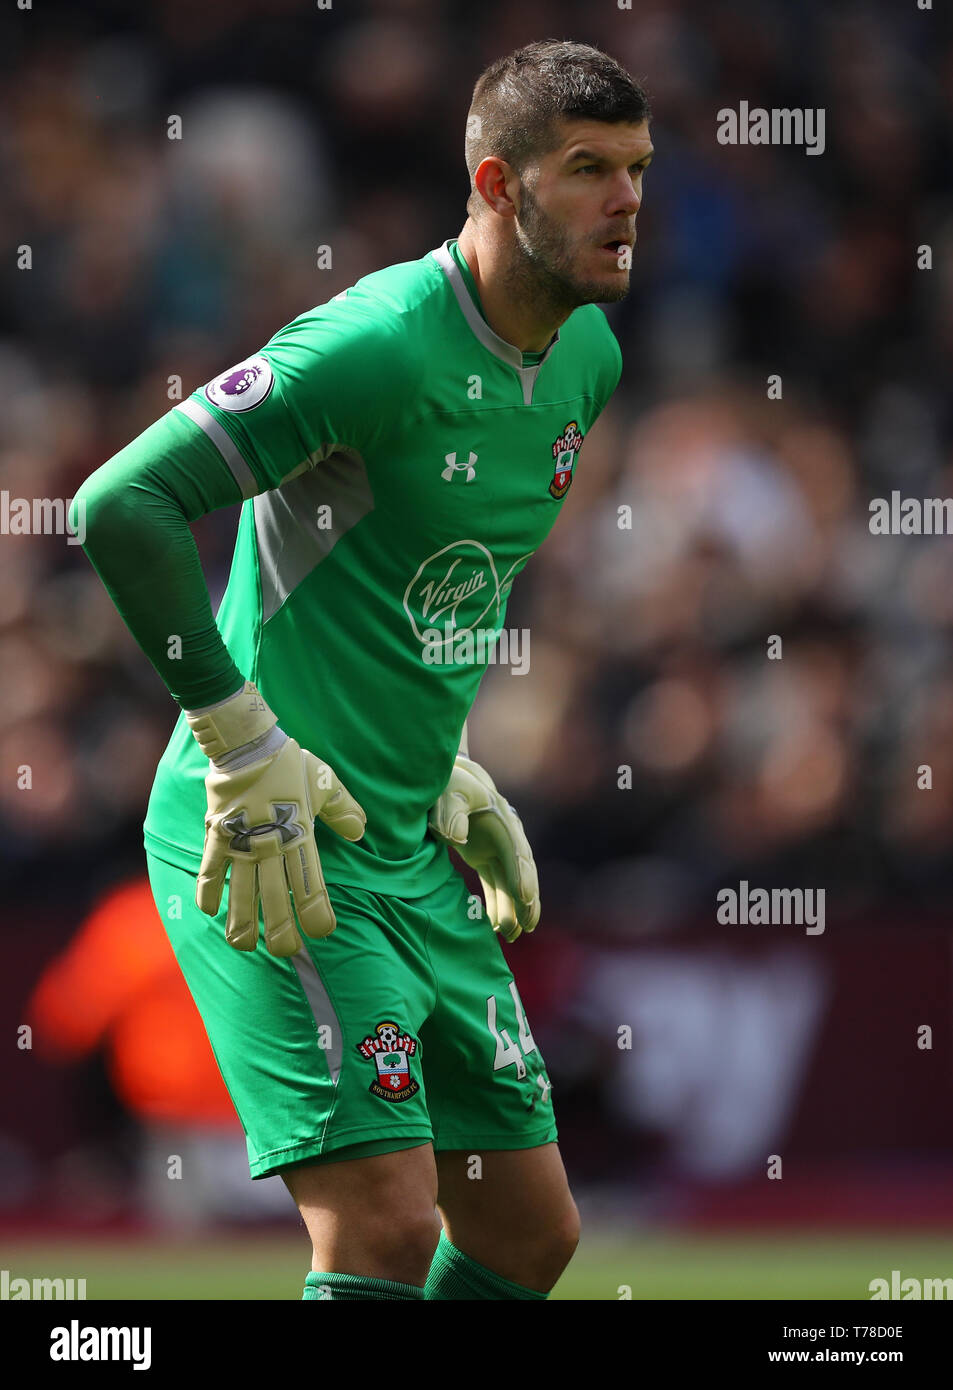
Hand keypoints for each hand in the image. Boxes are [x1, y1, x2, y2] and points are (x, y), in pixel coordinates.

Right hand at [186, 682, 365, 955]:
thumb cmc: (289, 763)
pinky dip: (210, 893)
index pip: (312, 886)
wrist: (247, 744)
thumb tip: (362, 832)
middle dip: (281, 931)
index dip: (317, 914)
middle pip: (277, 900)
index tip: (322, 931)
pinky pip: (212, 871)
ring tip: (245, 946)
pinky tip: (210, 913)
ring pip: (242, 894)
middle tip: (286, 952)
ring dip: (243, 923)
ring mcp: (242, 844)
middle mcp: (271, 847)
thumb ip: (344, 810)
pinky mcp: (217, 837)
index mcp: (300, 837)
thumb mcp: (325, 783)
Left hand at [428, 754, 539, 941]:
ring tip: (511, 936)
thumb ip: (450, 810)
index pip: (516, 851)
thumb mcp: (448, 791)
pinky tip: (496, 929)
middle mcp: (507, 838)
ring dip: (513, 910)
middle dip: (527, 900)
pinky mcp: (487, 859)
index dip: (521, 875)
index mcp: (502, 820)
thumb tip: (458, 836)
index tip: (525, 899)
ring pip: (511, 885)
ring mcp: (498, 850)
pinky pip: (497, 887)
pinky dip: (499, 907)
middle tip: (527, 926)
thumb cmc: (448, 784)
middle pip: (522, 872)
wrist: (448, 780)